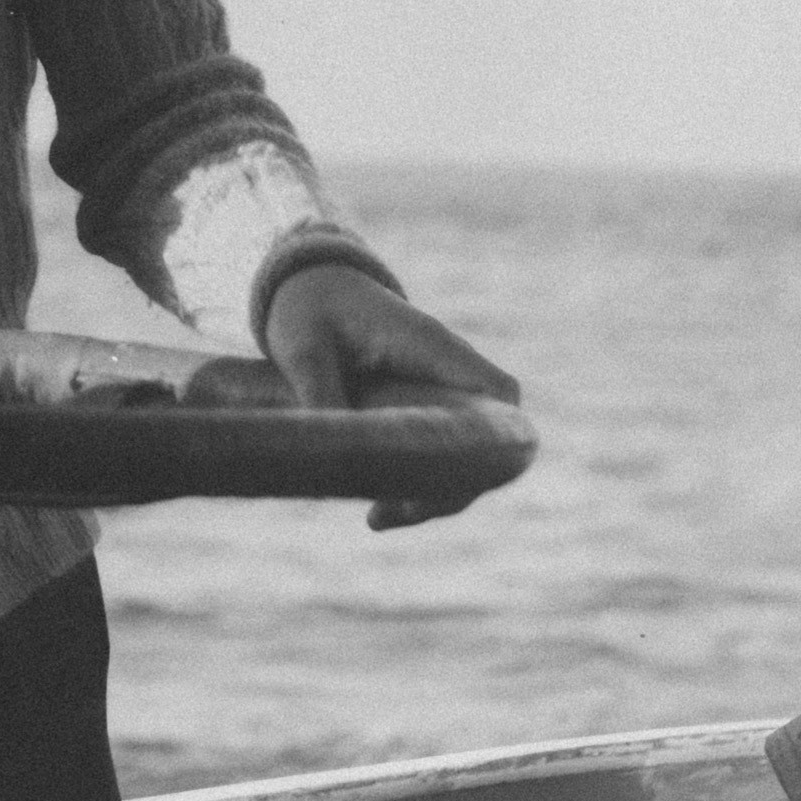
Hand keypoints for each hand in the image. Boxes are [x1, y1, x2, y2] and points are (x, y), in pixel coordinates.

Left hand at [262, 263, 519, 529]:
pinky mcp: (422, 401)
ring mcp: (438, 385)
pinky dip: (416, 479)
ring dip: (432, 490)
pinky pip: (438, 446)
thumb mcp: (302, 346)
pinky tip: (376, 508)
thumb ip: (319, 391)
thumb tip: (335, 454)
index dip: (492, 443)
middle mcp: (447, 366)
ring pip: (463, 450)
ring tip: (376, 518)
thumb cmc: (309, 307)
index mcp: (430, 345)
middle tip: (390, 511)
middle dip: (453, 485)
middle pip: (487, 437)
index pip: (498, 394)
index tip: (443, 480)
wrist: (307, 282)